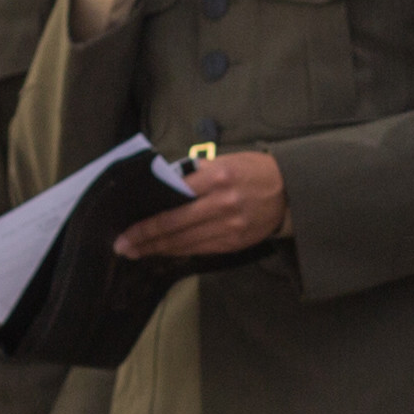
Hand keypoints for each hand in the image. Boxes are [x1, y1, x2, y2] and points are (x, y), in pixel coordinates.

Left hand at [117, 150, 283, 260]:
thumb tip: (163, 186)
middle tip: (122, 246)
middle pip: (174, 226)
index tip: (127, 228)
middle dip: (145, 239)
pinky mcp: (235, 242)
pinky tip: (165, 251)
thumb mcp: (225, 161)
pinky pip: (201, 249)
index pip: (172, 201)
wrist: (291, 192)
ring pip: (185, 242)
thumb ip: (195, 174)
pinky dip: (180, 251)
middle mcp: (222, 204)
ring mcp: (229, 226)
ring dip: (158, 249)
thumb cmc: (253, 171)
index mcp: (217, 178)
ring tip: (137, 252)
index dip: (147, 219)